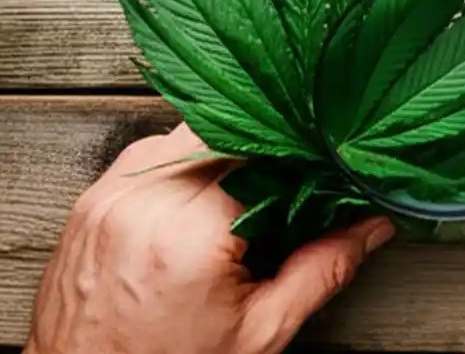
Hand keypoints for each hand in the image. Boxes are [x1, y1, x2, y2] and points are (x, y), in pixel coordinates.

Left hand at [26, 124, 394, 353]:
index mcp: (189, 233)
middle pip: (229, 133)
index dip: (304, 158)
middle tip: (295, 187)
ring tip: (250, 196)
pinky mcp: (92, 200)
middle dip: (269, 152)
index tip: (329, 175)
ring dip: (228, 152)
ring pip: (190, 132)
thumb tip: (372, 226)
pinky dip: (186, 164)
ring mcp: (110, 197)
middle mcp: (143, 203)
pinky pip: (151, 152)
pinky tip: (205, 198)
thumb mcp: (260, 332)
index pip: (265, 154)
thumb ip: (322, 270)